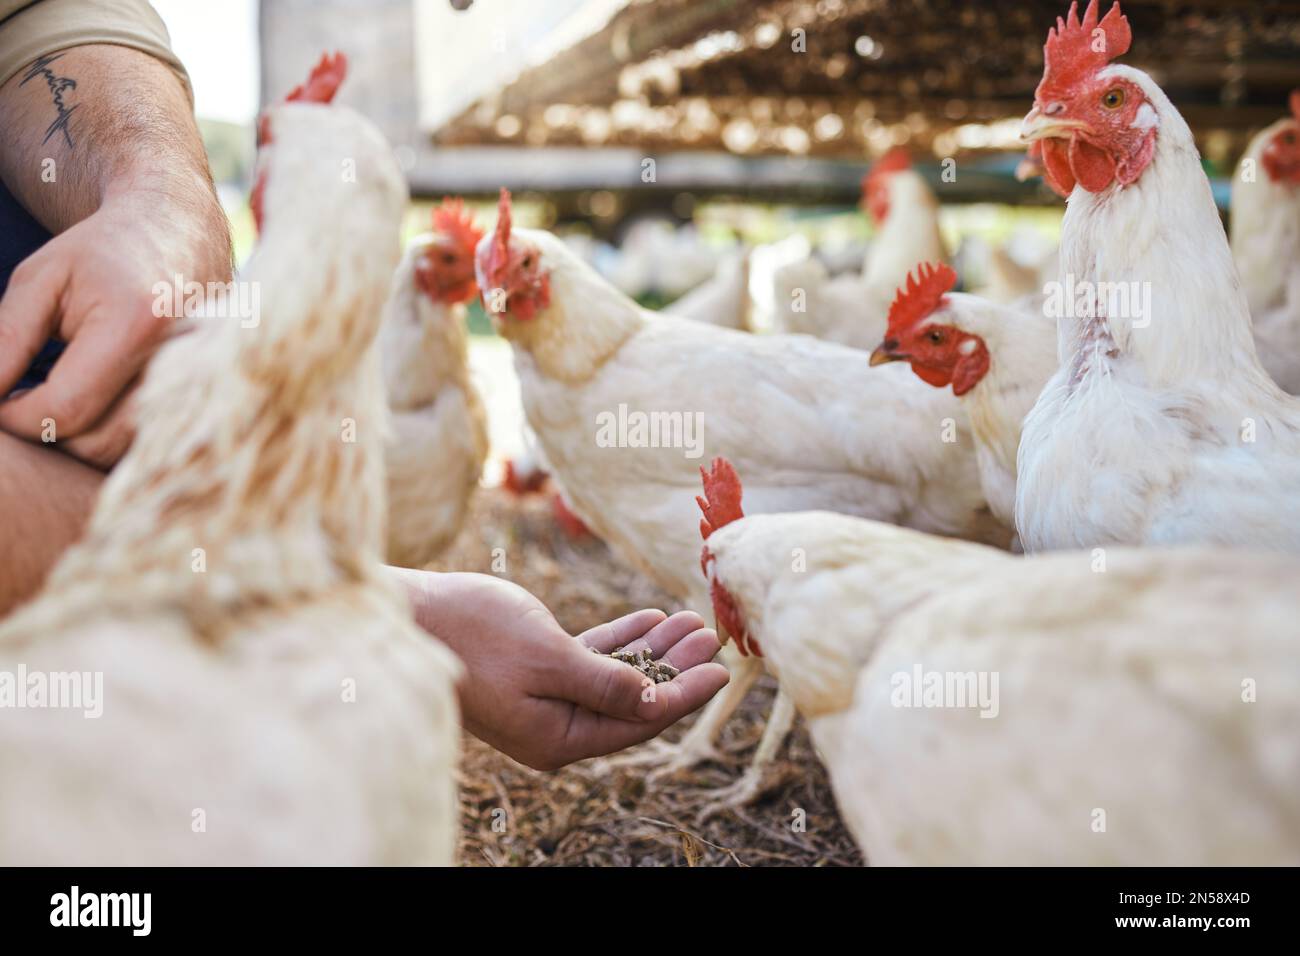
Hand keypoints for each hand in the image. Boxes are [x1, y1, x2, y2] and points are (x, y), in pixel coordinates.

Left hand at [0, 185, 229, 468]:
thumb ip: (8, 339)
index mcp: (136, 325)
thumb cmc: (105, 252)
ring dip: (80, 439)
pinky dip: (113, 437)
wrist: (183, 232)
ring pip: (123, 452)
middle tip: (24, 399)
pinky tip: (97, 405)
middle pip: (95, 443)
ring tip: (60, 398)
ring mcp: (205, 385)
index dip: (16, 417)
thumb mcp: (41, 280)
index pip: (64, 410)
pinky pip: (148, 443)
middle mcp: (181, 363)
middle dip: (47, 431)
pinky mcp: (211, 399)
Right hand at [393, 569, 729, 770]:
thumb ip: (604, 681)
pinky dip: (620, 641)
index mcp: (557, 737)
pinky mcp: (533, 671)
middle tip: (711, 637)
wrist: (411, 615)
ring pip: (614, 676)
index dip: (683, 694)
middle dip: (674, 668)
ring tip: (691, 623)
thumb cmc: (474, 633)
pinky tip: (650, 619)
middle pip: (631, 699)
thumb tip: (653, 702)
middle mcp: (554, 726)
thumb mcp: (548, 657)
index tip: (720, 670)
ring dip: (652, 649)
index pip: (636, 720)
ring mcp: (543, 700)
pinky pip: (589, 660)